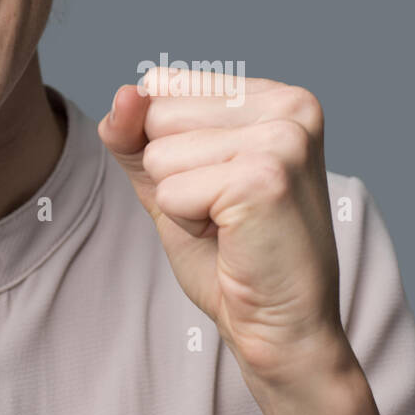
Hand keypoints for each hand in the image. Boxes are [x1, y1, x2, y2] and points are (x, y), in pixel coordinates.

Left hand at [99, 66, 346, 386]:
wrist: (280, 330)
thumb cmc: (229, 254)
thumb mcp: (168, 177)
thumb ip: (134, 131)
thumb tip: (125, 92)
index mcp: (276, 95)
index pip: (162, 83)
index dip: (166, 143)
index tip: (217, 182)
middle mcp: (289, 106)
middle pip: (157, 113)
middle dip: (172, 171)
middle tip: (223, 210)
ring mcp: (282, 139)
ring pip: (159, 153)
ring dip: (179, 199)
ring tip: (229, 224)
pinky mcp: (264, 179)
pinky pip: (169, 191)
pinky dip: (185, 223)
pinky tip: (231, 239)